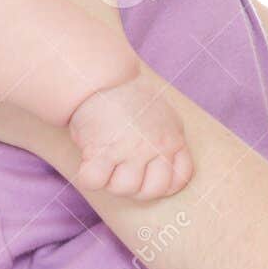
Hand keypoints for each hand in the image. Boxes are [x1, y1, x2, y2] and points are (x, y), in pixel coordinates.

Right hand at [69, 76, 193, 198]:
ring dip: (110, 180)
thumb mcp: (163, 114)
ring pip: (123, 189)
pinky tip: (88, 160)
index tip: (148, 177)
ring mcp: (131, 150)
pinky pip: (95, 181)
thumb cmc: (129, 97)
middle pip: (150, 191)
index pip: (179, 179)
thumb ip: (166, 139)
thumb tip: (158, 169)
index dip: (162, 184)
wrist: (102, 78)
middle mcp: (156, 146)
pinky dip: (88, 176)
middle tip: (121, 169)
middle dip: (135, 187)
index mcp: (173, 137)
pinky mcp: (103, 150)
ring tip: (105, 160)